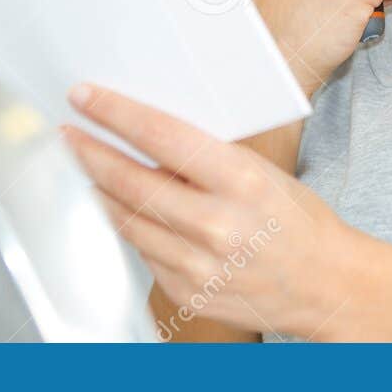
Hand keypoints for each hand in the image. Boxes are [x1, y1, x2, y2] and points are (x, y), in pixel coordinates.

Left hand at [62, 83, 362, 338]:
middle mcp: (217, 225)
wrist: (323, 284)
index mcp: (241, 181)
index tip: (86, 97)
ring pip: (125, 220)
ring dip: (98, 189)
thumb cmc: (295, 220)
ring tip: (84, 166)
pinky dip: (127, 225)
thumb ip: (206, 157)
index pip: (162, 136)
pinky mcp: (186, 293)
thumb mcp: (261, 172)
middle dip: (89, 152)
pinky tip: (120, 207)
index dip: (115, 113)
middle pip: (130, 181)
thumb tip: (145, 131)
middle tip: (68, 134)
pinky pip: (141, 251)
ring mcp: (198, 265)